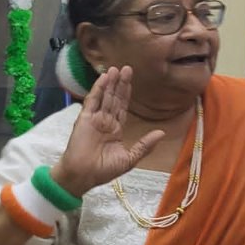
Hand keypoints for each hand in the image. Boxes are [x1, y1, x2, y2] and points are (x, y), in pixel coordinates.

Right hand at [52, 67, 163, 196]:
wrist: (83, 176)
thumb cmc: (104, 170)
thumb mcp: (130, 158)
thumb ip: (144, 145)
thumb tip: (161, 133)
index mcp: (115, 129)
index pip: (122, 107)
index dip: (127, 93)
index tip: (131, 80)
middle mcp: (105, 121)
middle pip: (114, 98)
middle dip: (121, 84)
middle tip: (127, 68)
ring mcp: (94, 119)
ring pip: (104, 96)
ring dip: (110, 83)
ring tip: (116, 68)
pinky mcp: (85, 119)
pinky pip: (92, 101)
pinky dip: (98, 89)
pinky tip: (104, 78)